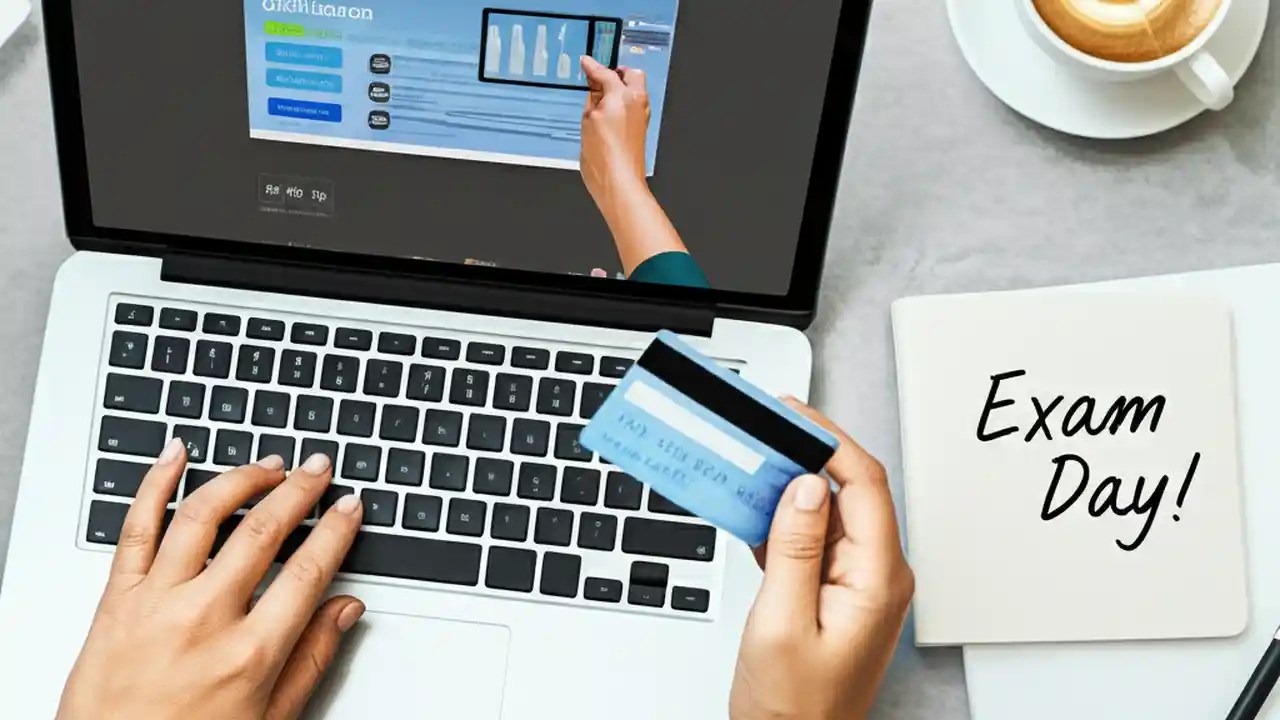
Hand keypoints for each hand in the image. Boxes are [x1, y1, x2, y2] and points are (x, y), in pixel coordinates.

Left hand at [58, 441, 364, 719]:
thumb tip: (346, 609)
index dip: (337, 530)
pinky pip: (135, 527)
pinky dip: (154, 483)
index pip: (308, 571)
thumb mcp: (270, 717)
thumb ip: (312, 657)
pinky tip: (177, 455)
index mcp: (249, 654)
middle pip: (262, 532)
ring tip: (267, 465)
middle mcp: (203, 620)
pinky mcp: (115, 599)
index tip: (351, 507)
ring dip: (241, 480)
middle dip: (298, 490)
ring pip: (202, 517)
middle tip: (318, 468)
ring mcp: (155, 604)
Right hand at [579, 54, 650, 215]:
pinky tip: (606, 112)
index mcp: (626, 94)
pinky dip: (620, 103)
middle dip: (615, 73)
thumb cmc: (605, 155)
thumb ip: (593, 97)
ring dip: (618, 88)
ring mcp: (641, 117)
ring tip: (598, 95)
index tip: (586, 62)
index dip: (593, 67)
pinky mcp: (639, 130)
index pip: (607, 73)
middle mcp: (638, 103)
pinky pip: (631, 107)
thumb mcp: (590, 118)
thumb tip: (594, 85)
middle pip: (630, 76)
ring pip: (633, 91)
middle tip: (596, 76)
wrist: (618, 181)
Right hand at [730, 402, 914, 719]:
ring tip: (747, 465)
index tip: (791, 413)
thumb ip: (794, 549)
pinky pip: (812, 539)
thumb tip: (804, 486)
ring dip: (787, 488)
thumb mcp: (781, 623)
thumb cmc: (793, 709)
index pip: (863, 483)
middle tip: (760, 430)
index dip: (827, 439)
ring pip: (826, 512)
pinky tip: (750, 513)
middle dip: (803, 455)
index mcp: (876, 580)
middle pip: (847, 490)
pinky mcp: (834, 591)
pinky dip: (781, 521)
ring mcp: (857, 583)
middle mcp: (876, 575)